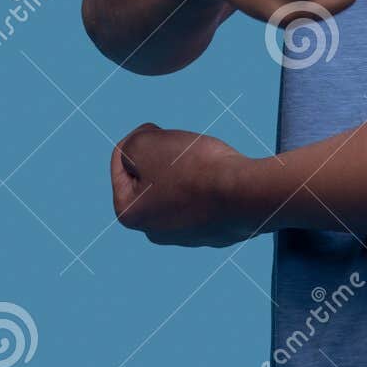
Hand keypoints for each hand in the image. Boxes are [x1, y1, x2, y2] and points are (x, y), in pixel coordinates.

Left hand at [111, 122, 261, 246]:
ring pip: (178, 187)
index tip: (161, 131)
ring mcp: (186, 235)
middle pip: (150, 177)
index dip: (141, 135)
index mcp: (129, 213)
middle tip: (182, 147)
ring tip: (204, 162)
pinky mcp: (215, 232)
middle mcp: (154, 231)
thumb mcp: (145, 143)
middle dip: (162, 156)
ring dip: (186, 170)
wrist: (245, 194)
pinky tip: (221, 178)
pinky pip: (205, 199)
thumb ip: (131, 144)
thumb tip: (144, 154)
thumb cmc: (192, 169)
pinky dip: (209, 184)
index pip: (121, 160)